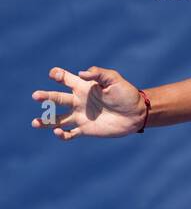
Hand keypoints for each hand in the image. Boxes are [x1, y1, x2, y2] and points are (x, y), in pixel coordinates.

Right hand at [30, 66, 147, 140]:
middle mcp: (78, 101)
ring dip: (45, 120)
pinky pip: (69, 134)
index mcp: (83, 87)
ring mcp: (80, 116)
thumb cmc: (126, 94)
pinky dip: (61, 134)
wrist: (137, 114)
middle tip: (36, 95)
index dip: (58, 75)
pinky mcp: (85, 129)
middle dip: (46, 96)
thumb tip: (82, 73)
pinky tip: (59, 132)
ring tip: (35, 123)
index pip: (66, 79)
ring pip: (57, 119)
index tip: (55, 74)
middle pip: (57, 98)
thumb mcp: (114, 79)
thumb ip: (98, 73)